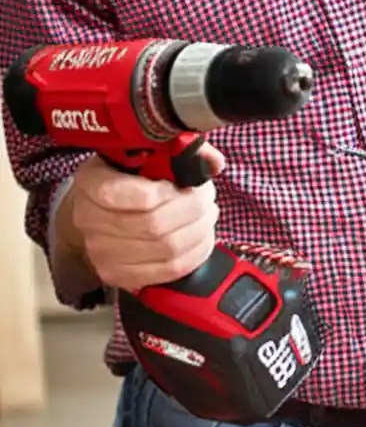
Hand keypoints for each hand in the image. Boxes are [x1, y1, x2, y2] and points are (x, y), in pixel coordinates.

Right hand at [60, 144, 224, 291]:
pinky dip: (196, 252)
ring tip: (207, 215)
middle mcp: (89, 220)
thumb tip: (213, 161)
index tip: (190, 182)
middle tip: (207, 198)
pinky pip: (169, 269)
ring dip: (199, 230)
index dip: (172, 192)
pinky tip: (202, 237)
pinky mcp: (118, 276)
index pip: (137, 195)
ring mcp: (102, 253)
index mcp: (93, 182)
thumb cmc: (128, 179)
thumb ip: (178, 151)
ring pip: (167, 248)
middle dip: (194, 209)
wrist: (99, 213)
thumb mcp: (143, 154)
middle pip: (156, 224)